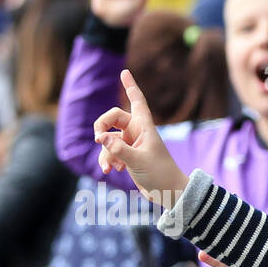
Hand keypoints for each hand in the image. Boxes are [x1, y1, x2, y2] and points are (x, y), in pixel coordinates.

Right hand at [94, 69, 187, 201]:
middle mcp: (137, 132)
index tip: (124, 72)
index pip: (137, 102)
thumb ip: (118, 149)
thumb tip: (101, 138)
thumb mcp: (138, 161)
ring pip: (108, 138)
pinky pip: (110, 152)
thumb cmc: (160, 174)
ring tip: (108, 167)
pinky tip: (109, 171)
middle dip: (101, 127)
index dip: (131, 87)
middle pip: (112, 118)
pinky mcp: (127, 156)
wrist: (169, 193)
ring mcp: (131, 144)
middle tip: (98, 139)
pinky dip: (107, 160)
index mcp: (145, 127)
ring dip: (104, 151)